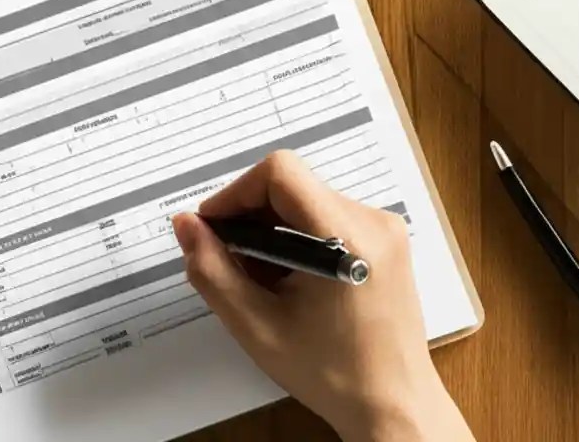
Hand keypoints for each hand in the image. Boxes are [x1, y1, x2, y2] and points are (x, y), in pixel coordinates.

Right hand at [171, 151, 473, 441]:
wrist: (392, 404)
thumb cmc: (333, 374)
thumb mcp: (257, 326)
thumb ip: (213, 270)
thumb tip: (186, 225)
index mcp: (348, 236)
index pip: (280, 174)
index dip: (235, 194)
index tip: (212, 229)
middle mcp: (373, 221)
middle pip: (292, 186)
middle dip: (251, 218)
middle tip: (230, 263)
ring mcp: (384, 230)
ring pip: (307, 201)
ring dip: (272, 230)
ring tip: (261, 280)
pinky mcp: (385, 241)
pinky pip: (327, 217)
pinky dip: (297, 238)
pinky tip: (288, 280)